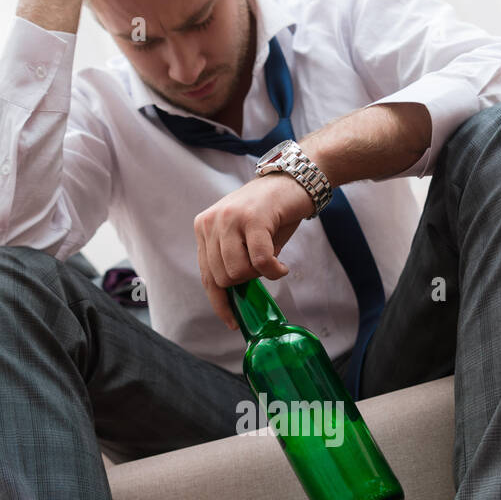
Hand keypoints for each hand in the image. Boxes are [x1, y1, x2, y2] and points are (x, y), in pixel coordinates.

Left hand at [194, 174, 314, 328]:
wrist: (295, 178)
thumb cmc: (272, 212)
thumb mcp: (244, 236)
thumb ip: (233, 261)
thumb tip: (234, 299)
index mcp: (204, 227)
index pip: (206, 275)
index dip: (219, 302)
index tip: (232, 321)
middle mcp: (212, 222)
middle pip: (222, 278)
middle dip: (246, 281)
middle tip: (264, 267)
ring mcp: (230, 218)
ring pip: (238, 272)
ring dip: (259, 275)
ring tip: (271, 262)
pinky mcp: (253, 218)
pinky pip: (260, 261)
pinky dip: (273, 271)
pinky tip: (281, 267)